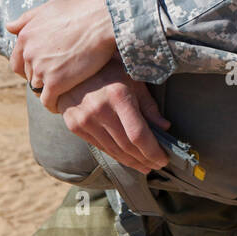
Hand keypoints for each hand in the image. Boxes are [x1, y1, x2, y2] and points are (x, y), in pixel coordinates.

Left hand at [7, 0, 116, 112]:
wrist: (101, 21)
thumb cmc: (80, 11)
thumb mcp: (49, 8)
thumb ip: (27, 18)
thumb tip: (9, 27)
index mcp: (25, 36)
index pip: (17, 60)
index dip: (28, 66)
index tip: (42, 68)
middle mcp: (29, 53)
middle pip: (28, 74)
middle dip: (39, 76)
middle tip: (56, 78)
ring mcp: (41, 69)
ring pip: (38, 87)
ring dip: (48, 89)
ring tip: (62, 90)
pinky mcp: (55, 83)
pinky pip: (47, 101)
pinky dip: (52, 104)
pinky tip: (60, 105)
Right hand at [56, 60, 170, 173]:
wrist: (71, 68)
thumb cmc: (109, 70)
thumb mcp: (134, 80)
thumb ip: (149, 105)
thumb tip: (165, 128)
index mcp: (118, 96)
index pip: (139, 134)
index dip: (153, 151)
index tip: (164, 158)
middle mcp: (99, 110)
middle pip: (127, 146)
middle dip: (145, 159)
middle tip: (158, 165)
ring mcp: (84, 120)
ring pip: (113, 150)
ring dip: (132, 162)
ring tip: (145, 167)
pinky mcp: (74, 126)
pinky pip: (100, 146)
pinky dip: (116, 155)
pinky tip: (127, 159)